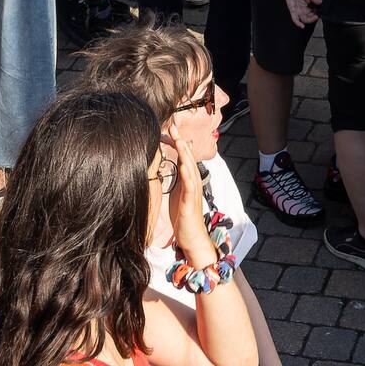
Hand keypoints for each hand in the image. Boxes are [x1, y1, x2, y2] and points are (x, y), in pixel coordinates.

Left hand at [166, 121, 211, 261]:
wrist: (191, 238)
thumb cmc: (183, 217)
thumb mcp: (178, 195)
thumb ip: (178, 180)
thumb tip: (173, 167)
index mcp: (188, 180)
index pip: (184, 157)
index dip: (179, 143)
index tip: (171, 129)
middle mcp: (193, 183)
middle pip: (188, 158)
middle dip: (181, 142)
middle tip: (174, 127)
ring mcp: (193, 192)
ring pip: (190, 168)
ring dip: (185, 154)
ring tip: (180, 140)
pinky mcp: (190, 202)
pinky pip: (190, 186)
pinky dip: (188, 175)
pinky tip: (184, 166)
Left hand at [282, 0, 321, 28]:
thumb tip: (321, 2)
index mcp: (309, 7)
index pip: (314, 13)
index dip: (317, 14)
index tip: (320, 13)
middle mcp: (304, 10)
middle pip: (309, 18)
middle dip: (313, 18)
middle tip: (317, 16)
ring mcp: (298, 11)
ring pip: (304, 19)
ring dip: (309, 20)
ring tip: (313, 18)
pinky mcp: (293, 11)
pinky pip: (295, 19)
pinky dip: (298, 23)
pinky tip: (302, 26)